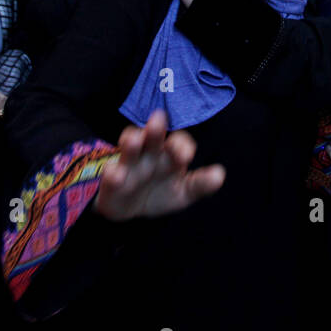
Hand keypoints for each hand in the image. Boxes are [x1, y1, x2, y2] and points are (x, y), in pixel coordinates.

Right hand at [92, 110, 224, 220]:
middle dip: (155, 129)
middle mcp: (150, 153)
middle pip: (153, 135)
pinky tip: (117, 175)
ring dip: (132, 141)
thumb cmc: (161, 192)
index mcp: (171, 155)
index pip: (179, 142)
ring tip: (134, 142)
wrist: (130, 210)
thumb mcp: (183, 192)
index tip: (185, 156)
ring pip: (129, 145)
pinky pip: (110, 172)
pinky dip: (113, 173)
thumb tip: (219, 175)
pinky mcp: (112, 178)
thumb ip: (200, 184)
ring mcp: (130, 163)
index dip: (182, 146)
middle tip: (158, 121)